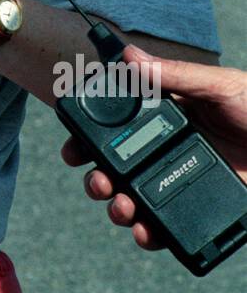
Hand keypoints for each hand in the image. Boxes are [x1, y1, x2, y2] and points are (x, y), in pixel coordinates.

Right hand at [61, 44, 246, 250]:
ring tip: (122, 209)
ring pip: (134, 200)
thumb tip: (129, 57)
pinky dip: (148, 235)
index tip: (71, 149)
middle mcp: (167, 149)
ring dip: (118, 208)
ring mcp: (180, 181)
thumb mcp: (220, 87)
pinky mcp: (197, 209)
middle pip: (116, 168)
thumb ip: (175, 75)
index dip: (87, 138)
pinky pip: (165, 227)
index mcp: (167, 116)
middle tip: (98, 184)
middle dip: (98, 180)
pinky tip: (144, 232)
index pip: (116, 126)